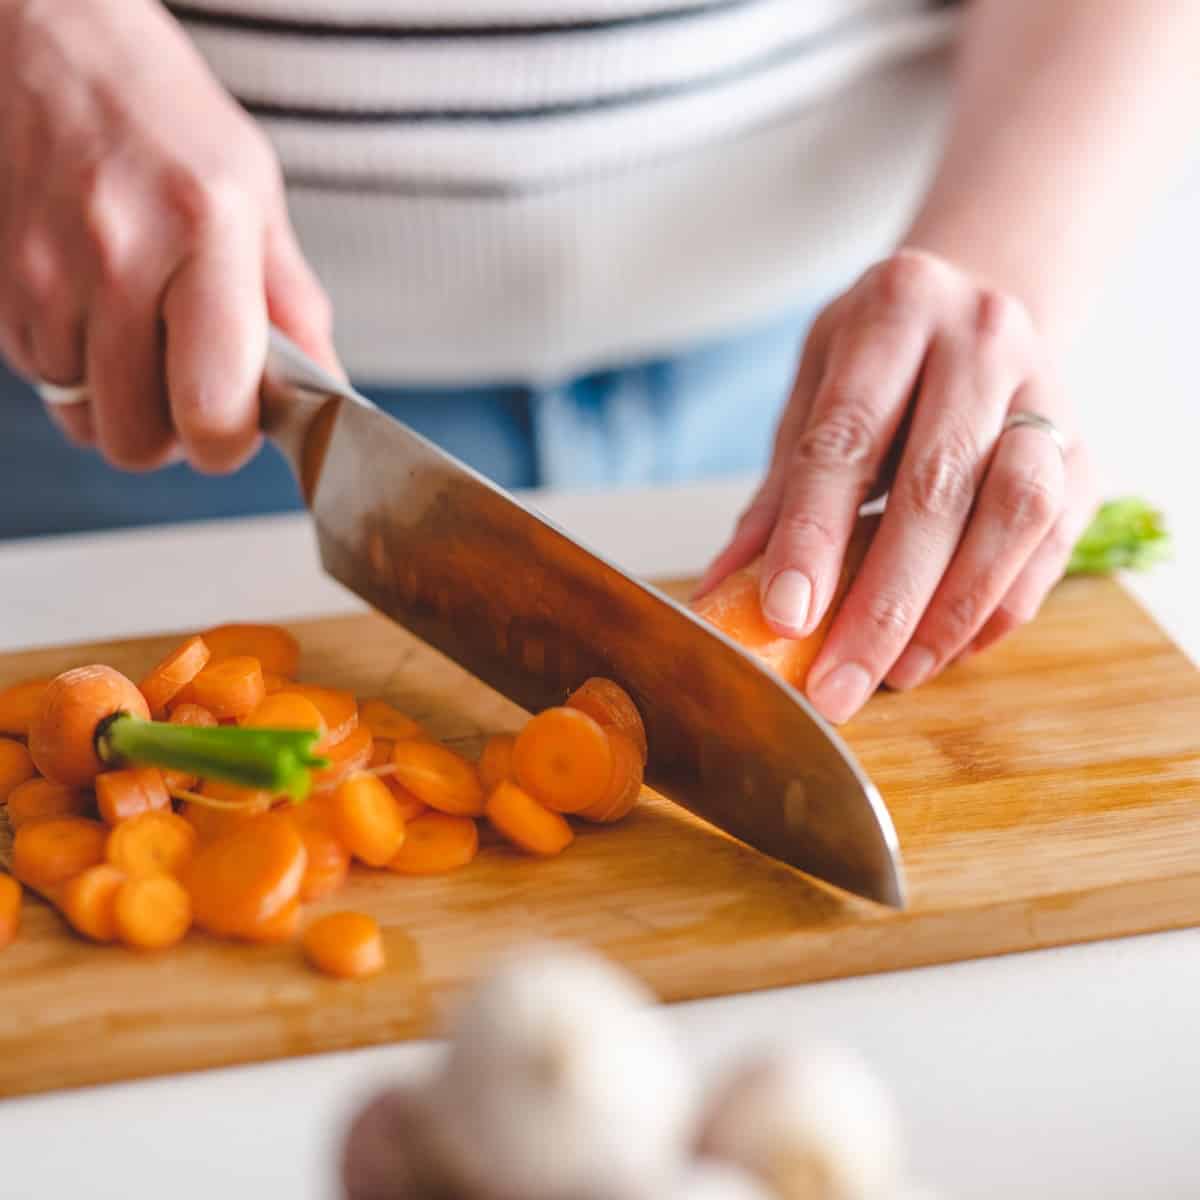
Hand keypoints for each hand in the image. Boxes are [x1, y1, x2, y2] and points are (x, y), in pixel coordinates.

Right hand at [0, 0, 339, 471]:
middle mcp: (113, 256)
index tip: (237, 424)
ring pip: (84, 417)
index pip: (211, 406)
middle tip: (189, 384)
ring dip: (119, 399)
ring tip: (141, 330)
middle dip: (172, 434)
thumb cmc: (161, 115)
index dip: (228, 442)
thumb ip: (292, 304)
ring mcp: (40, 273)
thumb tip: (326, 393)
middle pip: (137, 438)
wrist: (42, 36)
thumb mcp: (254, 195)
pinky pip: (42, 379)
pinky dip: (75, 366)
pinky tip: (94, 307)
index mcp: (201, 232)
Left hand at [698, 249, 1096, 723]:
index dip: (813, 537)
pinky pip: (1055, 539)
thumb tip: (724, 593)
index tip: (785, 618)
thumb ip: (778, 495)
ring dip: (954, 608)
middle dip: (883, 603)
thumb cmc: (876, 362)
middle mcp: (980, 339)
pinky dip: (1002, 604)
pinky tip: (951, 647)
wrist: (976, 306)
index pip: (846, 439)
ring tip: (898, 673)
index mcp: (894, 311)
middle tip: (839, 684)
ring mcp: (1047, 389)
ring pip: (1016, 512)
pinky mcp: (1084, 447)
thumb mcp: (811, 395)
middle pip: (935, 487)